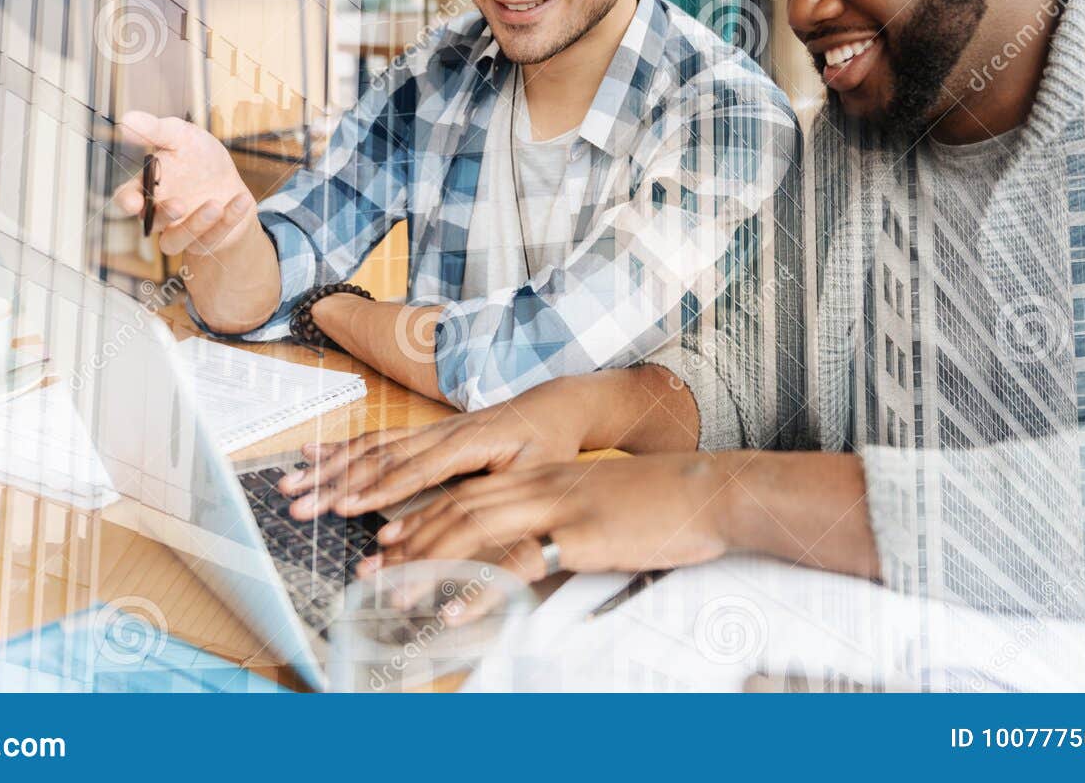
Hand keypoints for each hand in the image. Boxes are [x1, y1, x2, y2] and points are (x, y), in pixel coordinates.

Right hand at [113, 111, 256, 256]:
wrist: (230, 183)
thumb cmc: (199, 158)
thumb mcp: (182, 137)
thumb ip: (156, 130)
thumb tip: (126, 120)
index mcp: (146, 188)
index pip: (127, 198)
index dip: (126, 201)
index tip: (132, 201)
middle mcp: (158, 214)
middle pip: (150, 223)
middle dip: (164, 215)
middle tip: (179, 204)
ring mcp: (180, 232)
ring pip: (175, 242)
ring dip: (195, 225)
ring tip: (215, 204)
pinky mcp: (204, 243)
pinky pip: (211, 240)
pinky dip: (227, 221)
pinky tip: (241, 200)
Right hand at [278, 385, 591, 519]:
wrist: (554, 406)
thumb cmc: (549, 443)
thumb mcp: (539, 474)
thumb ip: (508, 500)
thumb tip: (476, 539)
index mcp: (469, 441)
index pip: (416, 469)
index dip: (380, 489)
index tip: (346, 507)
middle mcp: (441, 432)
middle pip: (380, 458)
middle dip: (335, 484)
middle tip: (299, 505)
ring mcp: (428, 429)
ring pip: (370, 447)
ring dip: (327, 468)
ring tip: (290, 484)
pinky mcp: (423, 433)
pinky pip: (376, 438)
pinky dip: (340, 448)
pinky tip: (311, 455)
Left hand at [358, 453, 735, 582]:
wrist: (713, 490)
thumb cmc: (665, 503)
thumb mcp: (603, 506)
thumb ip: (566, 522)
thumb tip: (540, 554)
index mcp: (546, 476)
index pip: (469, 492)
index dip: (424, 515)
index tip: (390, 539)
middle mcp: (543, 484)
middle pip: (459, 507)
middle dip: (410, 540)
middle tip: (371, 569)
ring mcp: (560, 505)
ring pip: (476, 528)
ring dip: (429, 563)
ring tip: (395, 592)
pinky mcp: (581, 534)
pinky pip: (519, 561)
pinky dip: (481, 585)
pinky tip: (457, 609)